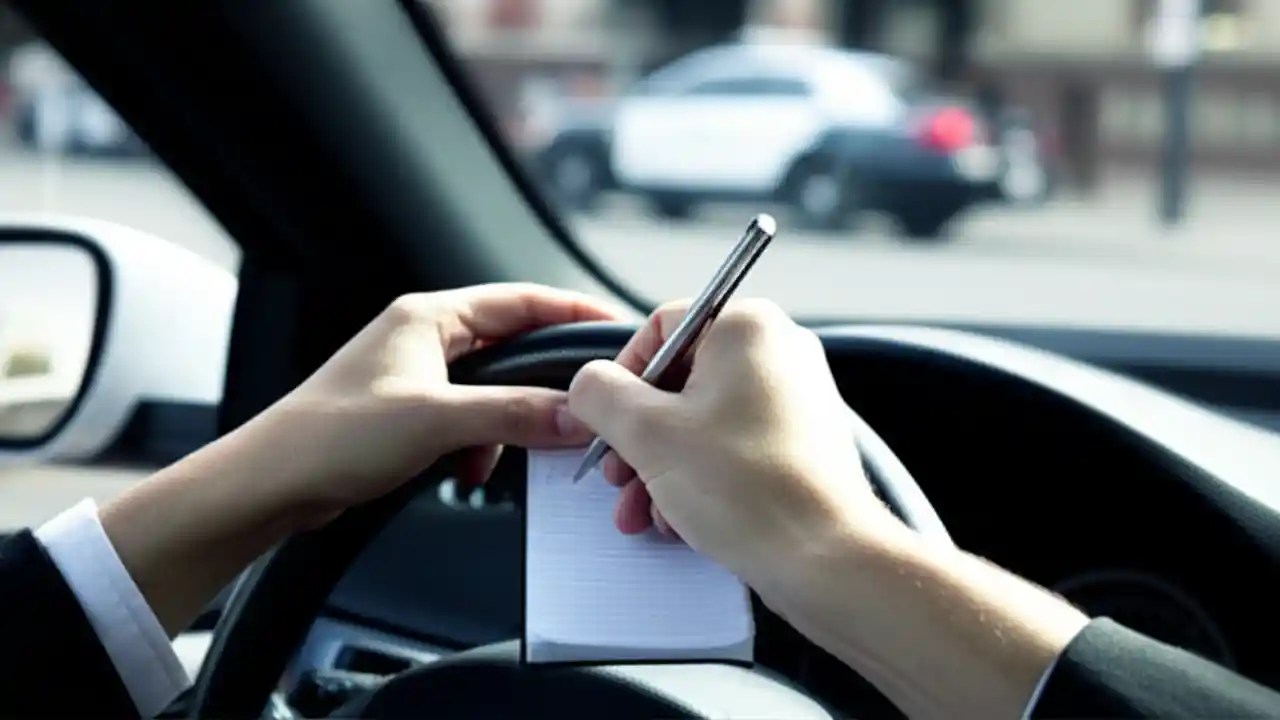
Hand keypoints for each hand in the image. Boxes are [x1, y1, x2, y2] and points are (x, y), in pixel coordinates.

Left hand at [102, 283, 626, 633]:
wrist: (272, 483)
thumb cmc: (329, 435)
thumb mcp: (436, 420)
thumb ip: (513, 413)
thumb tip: (574, 412)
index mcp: (429, 316)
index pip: (521, 300)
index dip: (572, 312)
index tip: (614, 330)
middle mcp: (424, 337)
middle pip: (512, 347)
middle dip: (541, 383)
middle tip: (578, 406)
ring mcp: (417, 375)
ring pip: (494, 390)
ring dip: (507, 422)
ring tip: (503, 453)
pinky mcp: (411, 413)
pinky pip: (471, 420)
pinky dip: (481, 445)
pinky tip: (469, 471)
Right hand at [568, 302, 1089, 719]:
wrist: (822, 557)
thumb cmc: (751, 489)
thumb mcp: (646, 432)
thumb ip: (600, 394)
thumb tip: (589, 384)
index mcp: (748, 327)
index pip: (661, 326)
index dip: (622, 375)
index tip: (607, 414)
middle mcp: (779, 352)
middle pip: (680, 380)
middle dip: (640, 436)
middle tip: (619, 472)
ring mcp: (796, 399)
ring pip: (703, 421)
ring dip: (662, 466)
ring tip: (645, 509)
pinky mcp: (802, 443)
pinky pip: (734, 448)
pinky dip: (700, 478)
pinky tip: (681, 518)